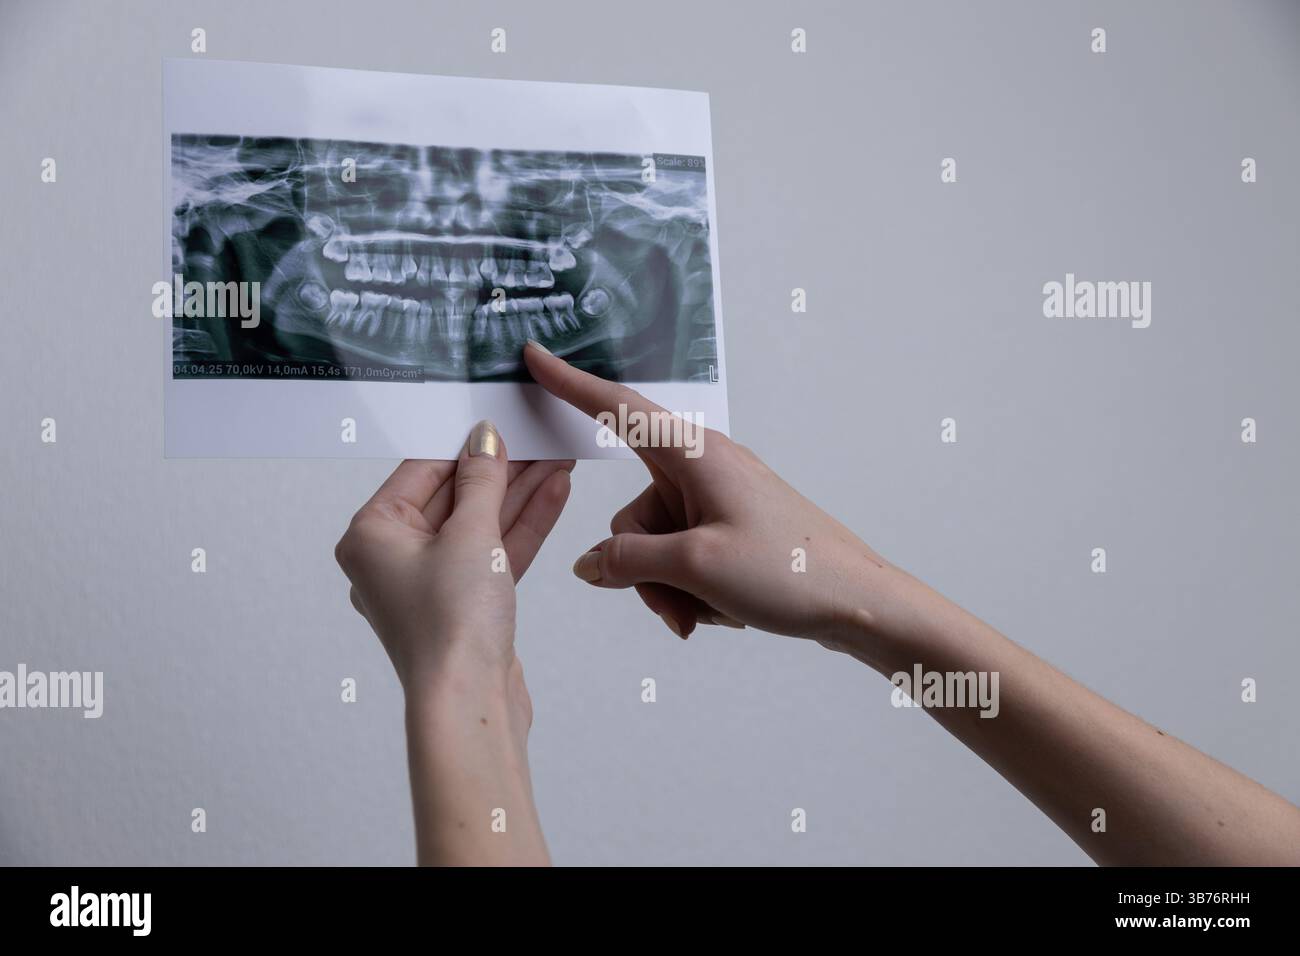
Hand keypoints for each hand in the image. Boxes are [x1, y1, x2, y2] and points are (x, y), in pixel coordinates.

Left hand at [334, 420, 572, 710]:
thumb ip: (482, 480)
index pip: (422, 471)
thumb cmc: (450, 629)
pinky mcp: (465, 605)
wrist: (470, 703)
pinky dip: (521, 526)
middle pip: (454, 496)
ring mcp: (432, 584)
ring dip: (519, 494)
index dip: (466, 444)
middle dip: (501, 469)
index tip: (499, 424)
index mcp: (371, 536)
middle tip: (537, 439)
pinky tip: (552, 494)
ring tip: (556, 460)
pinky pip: (493, 552)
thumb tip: (485, 441)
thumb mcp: (471, 534)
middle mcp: (394, 559)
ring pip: (480, 524)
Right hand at [523, 342, 904, 645]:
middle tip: (676, 607)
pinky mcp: (733, 529)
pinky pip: (685, 556)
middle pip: (634, 513)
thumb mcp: (694, 568)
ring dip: (669, 587)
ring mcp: (721, 500)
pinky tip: (724, 610)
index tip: (534, 358)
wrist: (862, 603)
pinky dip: (692, 588)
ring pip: (657, 544)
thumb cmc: (793, 571)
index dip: (570, 384)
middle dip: (641, 567)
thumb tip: (591, 563)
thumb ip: (628, 560)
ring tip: (708, 612)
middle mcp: (706, 469)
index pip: (617, 409)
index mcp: (696, 456)